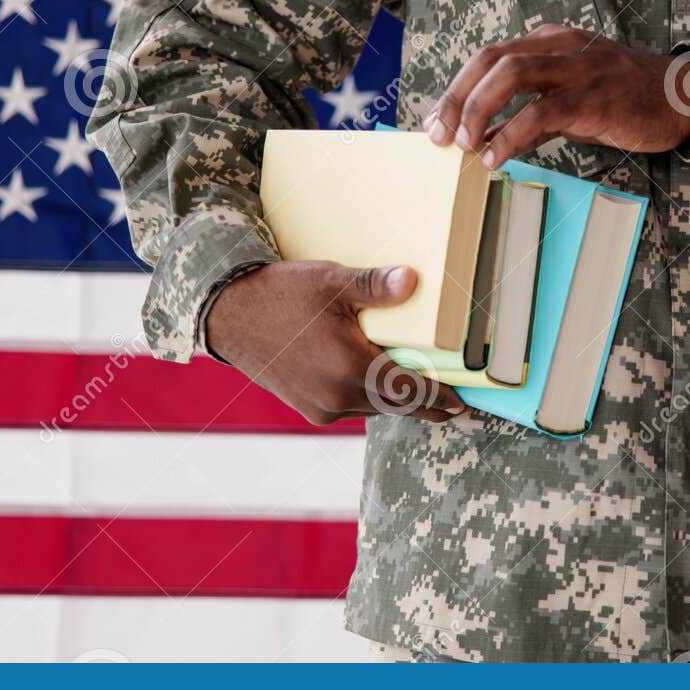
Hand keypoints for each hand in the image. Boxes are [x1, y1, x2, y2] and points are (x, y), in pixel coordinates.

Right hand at [205, 261, 466, 425]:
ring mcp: (322, 406)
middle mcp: (338, 395)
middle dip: (425, 406)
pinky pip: (350, 407)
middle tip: (450, 408)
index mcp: (351, 367)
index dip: (439, 398)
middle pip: (396, 405)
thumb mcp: (331, 281)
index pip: (411, 391)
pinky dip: (368, 398)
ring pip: (373, 407)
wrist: (228, 316)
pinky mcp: (308, 408)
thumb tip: (411, 281)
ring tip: (417, 394)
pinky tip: (375, 386)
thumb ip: (375, 286)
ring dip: (395, 401)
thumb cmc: (279, 295)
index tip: (461, 404)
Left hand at [423, 23, 689, 169]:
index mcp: (552, 41)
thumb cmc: (628, 100)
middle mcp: (561, 45)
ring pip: (511, 74)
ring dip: (478, 111)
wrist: (684, 99)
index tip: (437, 122)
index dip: (457, 88)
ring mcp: (580, 67)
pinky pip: (543, 110)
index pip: (490, 56)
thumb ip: (534, 117)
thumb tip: (492, 143)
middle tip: (439, 135)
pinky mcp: (596, 96)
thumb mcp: (574, 102)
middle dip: (458, 98)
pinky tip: (497, 157)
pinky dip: (511, 134)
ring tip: (464, 145)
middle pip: (491, 59)